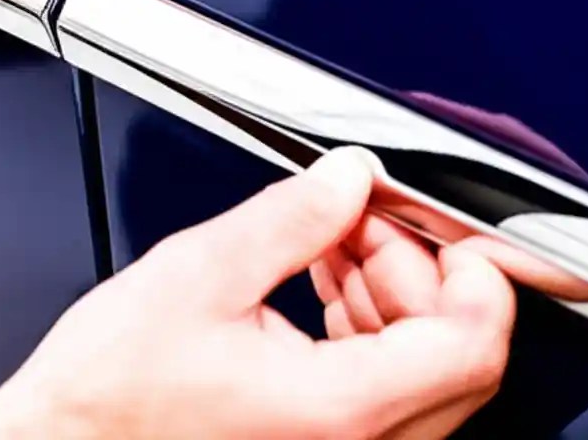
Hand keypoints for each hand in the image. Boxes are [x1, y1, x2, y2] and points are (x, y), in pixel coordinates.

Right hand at [0, 148, 514, 439]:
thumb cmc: (108, 397)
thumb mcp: (200, 275)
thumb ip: (291, 218)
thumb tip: (350, 176)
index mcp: (337, 410)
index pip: (473, 346)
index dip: (479, 275)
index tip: (449, 230)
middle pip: (458, 357)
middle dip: (424, 272)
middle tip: (362, 222)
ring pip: (426, 375)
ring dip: (396, 297)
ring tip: (330, 245)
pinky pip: (386, 393)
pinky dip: (371, 331)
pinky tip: (323, 284)